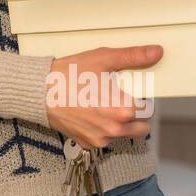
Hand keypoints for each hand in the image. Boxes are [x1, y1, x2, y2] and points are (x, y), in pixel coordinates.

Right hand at [45, 45, 160, 148]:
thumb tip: (157, 52)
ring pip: (123, 134)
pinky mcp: (87, 144)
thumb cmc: (70, 74)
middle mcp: (115, 129)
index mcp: (124, 109)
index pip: (150, 110)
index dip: (142, 99)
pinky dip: (101, 130)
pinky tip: (89, 114)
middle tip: (118, 100)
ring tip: (101, 106)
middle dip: (135, 115)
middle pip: (141, 127)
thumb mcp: (103, 59)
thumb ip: (133, 57)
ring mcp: (101, 139)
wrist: (39, 91)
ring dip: (119, 124)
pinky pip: (104, 139)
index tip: (129, 92)